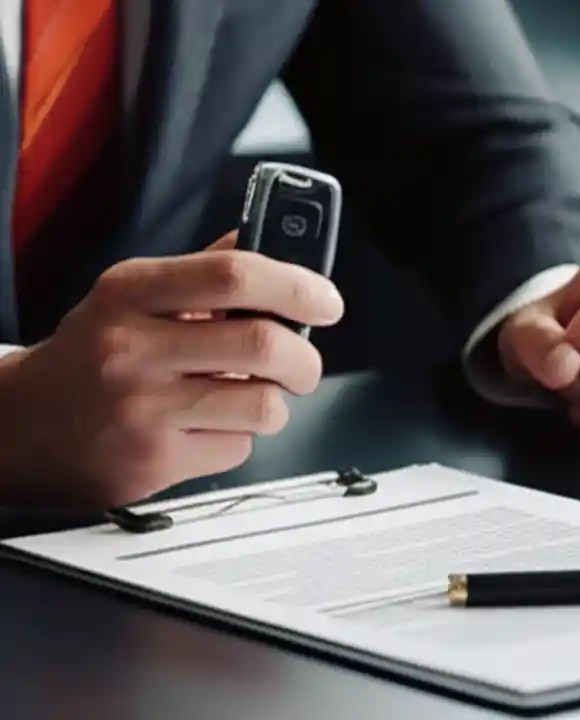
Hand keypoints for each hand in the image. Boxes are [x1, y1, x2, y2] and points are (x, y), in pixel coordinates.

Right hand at [0, 233, 343, 507]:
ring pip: (262, 404)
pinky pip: (236, 446)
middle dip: (304, 359)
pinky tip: (204, 427)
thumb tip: (270, 243)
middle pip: (262, 343)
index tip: (326, 302)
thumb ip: (203, 271)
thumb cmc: (88, 356)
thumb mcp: (131, 296)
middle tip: (303, 365)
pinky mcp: (151, 459)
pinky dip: (236, 438)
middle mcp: (132, 345)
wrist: (15, 426)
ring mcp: (141, 407)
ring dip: (273, 403)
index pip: (234, 274)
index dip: (297, 286)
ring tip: (249, 397)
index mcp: (132, 291)